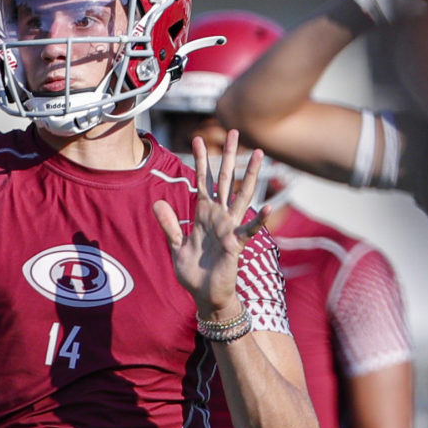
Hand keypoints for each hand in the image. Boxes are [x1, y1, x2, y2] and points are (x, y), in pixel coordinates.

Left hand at [154, 130, 264, 321]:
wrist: (205, 295)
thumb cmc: (194, 272)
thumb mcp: (176, 245)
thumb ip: (169, 224)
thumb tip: (157, 202)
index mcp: (204, 214)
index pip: (203, 181)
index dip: (201, 160)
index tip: (198, 138)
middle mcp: (219, 216)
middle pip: (226, 180)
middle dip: (229, 156)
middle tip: (235, 131)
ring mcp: (230, 228)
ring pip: (242, 196)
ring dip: (251, 175)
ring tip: (259, 155)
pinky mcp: (236, 245)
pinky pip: (250, 230)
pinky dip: (260, 219)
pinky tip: (270, 206)